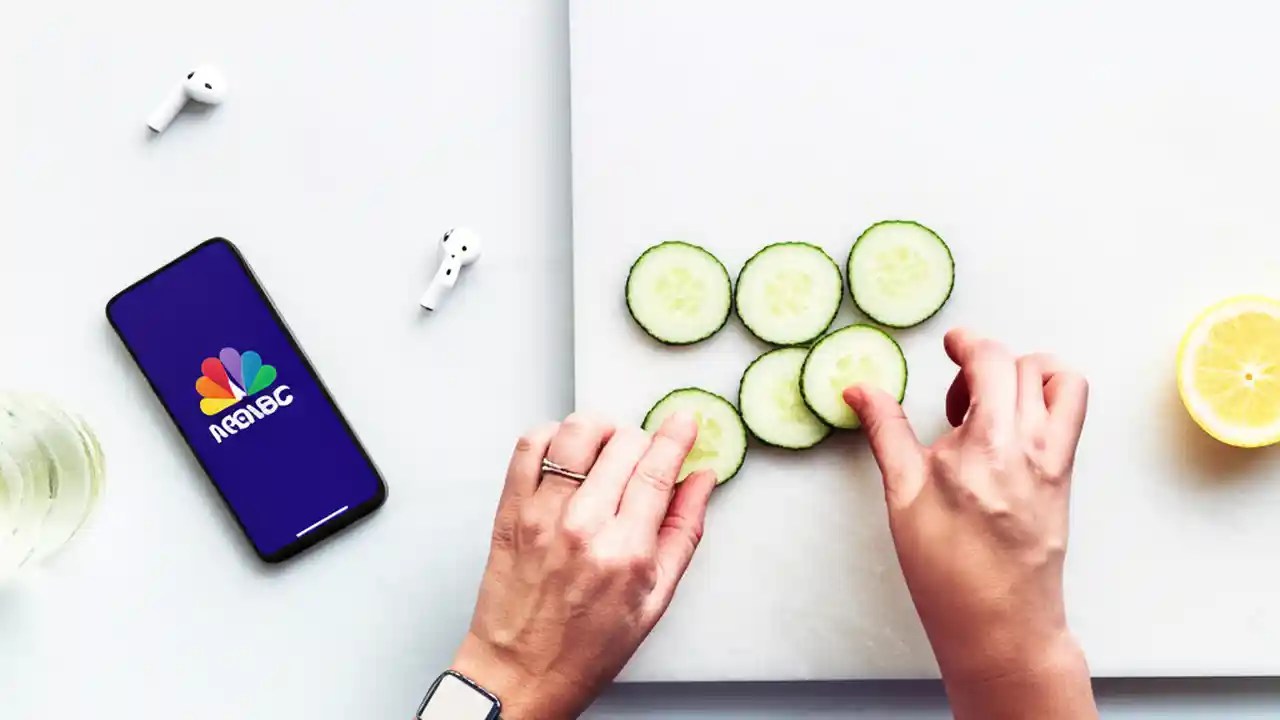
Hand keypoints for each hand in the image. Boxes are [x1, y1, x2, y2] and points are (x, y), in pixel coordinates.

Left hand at [452, 412, 716, 719]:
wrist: (520, 673)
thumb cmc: (586, 648)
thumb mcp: (655, 599)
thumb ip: (683, 532)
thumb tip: (702, 481)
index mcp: (626, 553)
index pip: (657, 469)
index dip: (676, 436)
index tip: (685, 422)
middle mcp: (583, 528)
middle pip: (623, 444)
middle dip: (642, 441)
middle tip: (644, 459)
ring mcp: (542, 515)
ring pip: (576, 433)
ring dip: (600, 430)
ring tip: (607, 449)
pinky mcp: (510, 511)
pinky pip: (529, 446)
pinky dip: (553, 435)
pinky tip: (567, 454)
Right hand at [844, 329, 1096, 719]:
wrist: (1000, 625)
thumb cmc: (948, 572)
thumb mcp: (903, 497)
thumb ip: (885, 431)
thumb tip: (859, 389)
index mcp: (987, 447)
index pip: (991, 362)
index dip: (969, 342)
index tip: (952, 344)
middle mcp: (1031, 447)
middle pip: (1026, 365)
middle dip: (989, 362)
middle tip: (957, 391)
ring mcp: (1056, 461)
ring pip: (1063, 383)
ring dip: (1028, 375)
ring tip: (991, 406)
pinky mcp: (1066, 477)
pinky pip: (1069, 416)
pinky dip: (1045, 402)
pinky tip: (1007, 433)